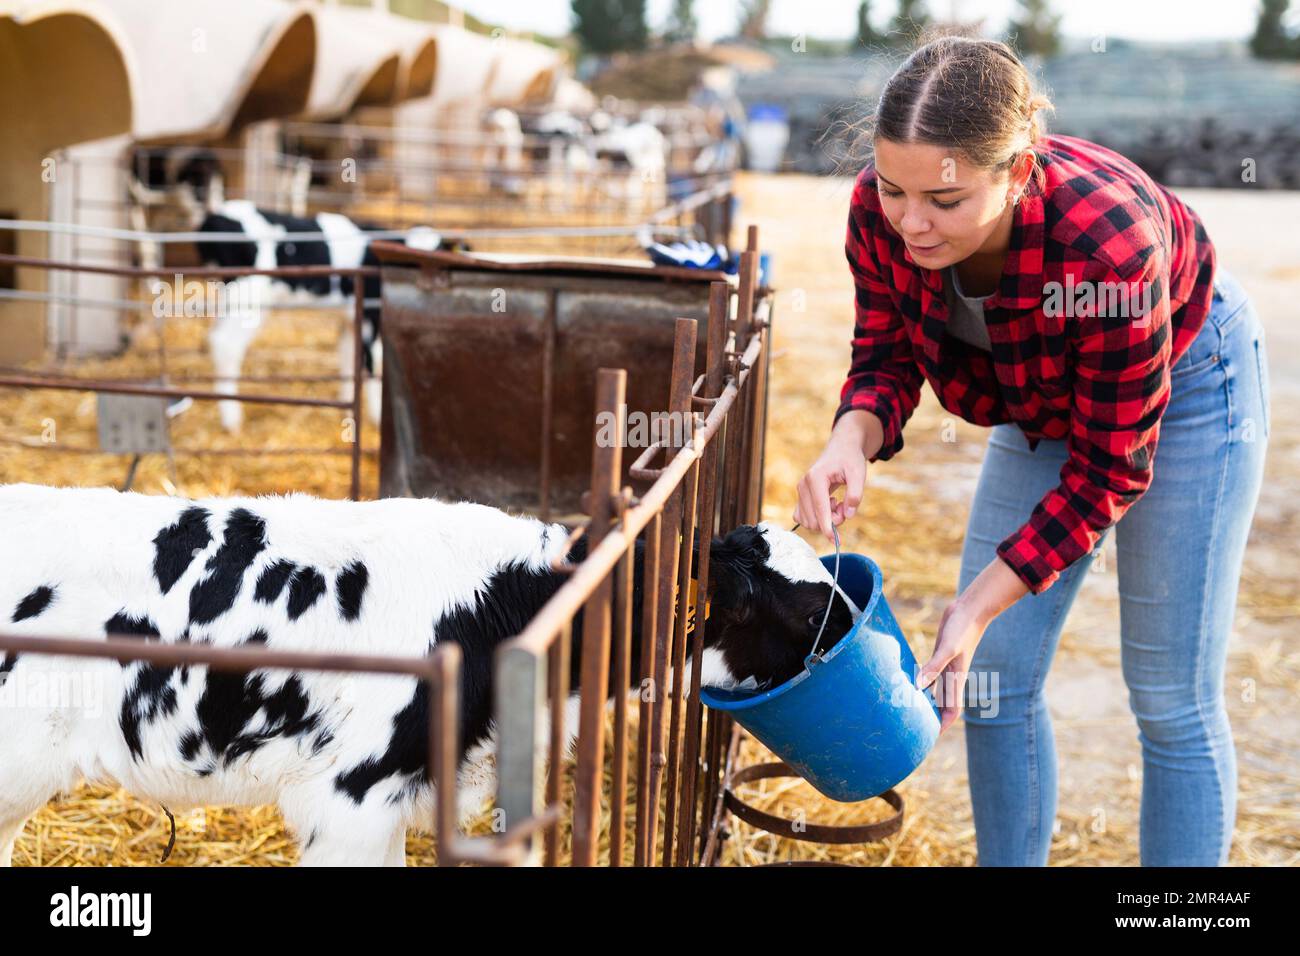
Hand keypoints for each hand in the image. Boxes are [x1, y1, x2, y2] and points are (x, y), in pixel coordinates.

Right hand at [793, 432, 867, 543]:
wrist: (841, 448)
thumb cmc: (850, 459)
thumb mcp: (859, 473)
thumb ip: (855, 494)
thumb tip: (848, 515)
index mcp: (815, 478)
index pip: (819, 509)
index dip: (827, 527)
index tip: (836, 541)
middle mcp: (803, 485)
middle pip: (813, 518)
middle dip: (831, 521)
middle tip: (845, 506)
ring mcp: (800, 491)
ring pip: (808, 520)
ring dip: (825, 520)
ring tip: (838, 503)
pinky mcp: (801, 496)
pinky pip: (803, 517)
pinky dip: (817, 518)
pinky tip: (828, 506)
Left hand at [916, 600, 987, 733]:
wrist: (970, 609)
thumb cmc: (962, 628)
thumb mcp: (948, 648)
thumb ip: (934, 666)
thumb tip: (918, 686)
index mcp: (956, 679)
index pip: (952, 710)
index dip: (943, 724)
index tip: (931, 736)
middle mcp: (951, 676)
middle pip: (941, 704)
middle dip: (932, 717)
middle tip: (913, 727)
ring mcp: (945, 665)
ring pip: (934, 689)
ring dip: (925, 699)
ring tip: (907, 709)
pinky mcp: (939, 655)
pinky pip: (929, 673)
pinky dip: (920, 679)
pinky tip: (907, 680)